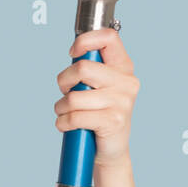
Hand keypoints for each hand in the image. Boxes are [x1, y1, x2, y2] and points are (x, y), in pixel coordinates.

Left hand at [54, 26, 138, 166]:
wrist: (110, 149)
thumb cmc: (98, 113)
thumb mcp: (98, 85)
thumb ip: (90, 67)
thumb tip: (74, 53)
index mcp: (123, 67)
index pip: (108, 37)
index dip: (85, 41)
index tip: (72, 54)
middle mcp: (126, 82)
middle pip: (82, 68)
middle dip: (64, 81)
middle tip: (66, 91)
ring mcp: (122, 102)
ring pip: (73, 97)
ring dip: (61, 107)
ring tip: (66, 113)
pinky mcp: (113, 121)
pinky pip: (75, 117)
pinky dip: (63, 122)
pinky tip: (67, 125)